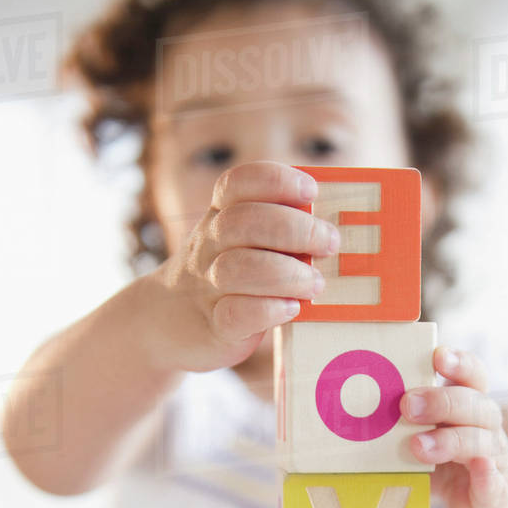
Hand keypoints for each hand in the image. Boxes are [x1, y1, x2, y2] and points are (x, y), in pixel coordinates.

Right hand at [149, 161, 339, 371]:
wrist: (167, 324)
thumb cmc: (226, 279)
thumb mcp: (241, 245)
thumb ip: (277, 233)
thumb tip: (341, 226)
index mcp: (221, 216)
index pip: (239, 182)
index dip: (276, 181)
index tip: (311, 191)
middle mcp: (210, 245)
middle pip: (244, 222)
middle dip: (294, 228)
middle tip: (329, 244)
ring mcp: (208, 286)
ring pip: (239, 268)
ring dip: (286, 273)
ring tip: (315, 284)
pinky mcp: (214, 327)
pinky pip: (236, 314)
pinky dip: (268, 310)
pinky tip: (290, 309)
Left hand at [400, 346, 507, 507]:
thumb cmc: (446, 467)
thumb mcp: (423, 439)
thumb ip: (401, 425)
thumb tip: (354, 412)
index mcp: (469, 407)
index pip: (473, 375)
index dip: (459, 364)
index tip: (437, 357)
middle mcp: (487, 428)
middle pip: (477, 404)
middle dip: (442, 401)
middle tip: (408, 406)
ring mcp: (496, 461)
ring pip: (484, 441)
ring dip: (452, 440)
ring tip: (418, 446)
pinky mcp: (496, 495)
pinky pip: (495, 484)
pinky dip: (487, 475)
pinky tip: (480, 467)